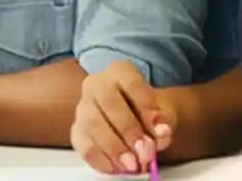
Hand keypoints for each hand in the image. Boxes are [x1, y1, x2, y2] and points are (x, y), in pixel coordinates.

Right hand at [72, 60, 174, 175]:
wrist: (132, 116)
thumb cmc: (146, 110)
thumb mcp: (162, 109)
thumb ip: (164, 120)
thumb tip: (161, 133)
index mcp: (119, 72)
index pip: (130, 83)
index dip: (145, 106)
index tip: (160, 129)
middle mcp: (96, 85)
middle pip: (108, 103)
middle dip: (128, 130)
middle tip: (146, 152)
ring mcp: (83, 107)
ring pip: (92, 124)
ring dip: (114, 147)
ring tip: (133, 165)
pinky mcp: (77, 130)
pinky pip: (83, 144)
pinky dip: (100, 159)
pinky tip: (116, 168)